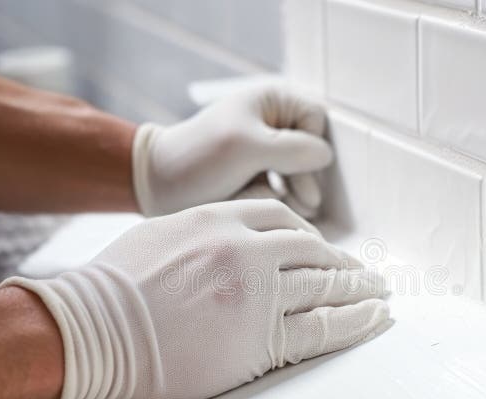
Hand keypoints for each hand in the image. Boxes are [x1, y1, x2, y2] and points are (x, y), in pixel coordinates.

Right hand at [2, 200, 388, 398]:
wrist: (91, 330)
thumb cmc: (113, 286)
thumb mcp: (158, 235)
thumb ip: (201, 230)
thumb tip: (225, 237)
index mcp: (221, 220)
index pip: (283, 220)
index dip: (310, 236)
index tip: (323, 249)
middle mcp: (247, 250)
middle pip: (313, 251)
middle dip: (344, 264)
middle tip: (365, 273)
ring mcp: (258, 294)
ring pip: (325, 286)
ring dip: (359, 290)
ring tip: (379, 294)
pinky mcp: (260, 340)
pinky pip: (322, 329)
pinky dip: (355, 323)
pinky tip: (375, 318)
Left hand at [132, 85, 332, 217]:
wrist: (160, 187)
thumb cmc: (198, 158)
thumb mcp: (248, 147)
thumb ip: (292, 148)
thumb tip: (325, 156)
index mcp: (271, 101)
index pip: (317, 119)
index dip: (311, 145)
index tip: (296, 168)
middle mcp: (274, 125)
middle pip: (314, 151)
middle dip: (307, 176)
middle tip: (302, 200)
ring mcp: (269, 154)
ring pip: (305, 176)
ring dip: (297, 194)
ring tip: (284, 206)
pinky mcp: (262, 180)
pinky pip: (287, 194)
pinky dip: (281, 203)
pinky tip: (267, 209)